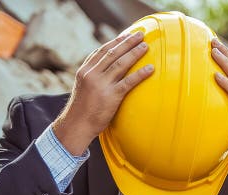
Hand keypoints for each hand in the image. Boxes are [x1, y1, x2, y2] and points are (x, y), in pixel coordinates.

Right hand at [53, 32, 153, 155]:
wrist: (76, 125)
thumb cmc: (82, 109)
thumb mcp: (83, 87)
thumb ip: (93, 76)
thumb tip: (106, 69)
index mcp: (85, 70)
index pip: (102, 51)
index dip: (116, 41)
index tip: (126, 35)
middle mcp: (92, 74)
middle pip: (113, 53)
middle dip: (128, 42)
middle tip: (140, 34)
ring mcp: (101, 85)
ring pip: (121, 64)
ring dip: (135, 53)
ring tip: (146, 46)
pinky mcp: (111, 96)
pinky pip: (128, 82)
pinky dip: (140, 74)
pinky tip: (150, 69)